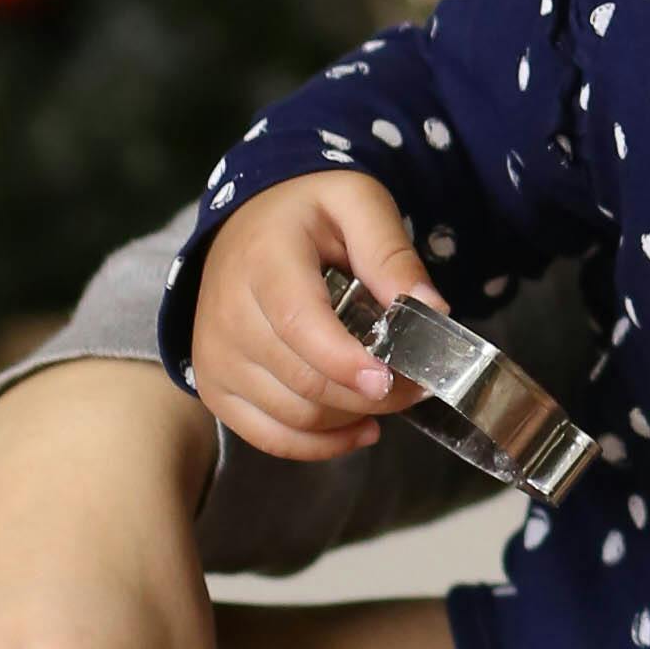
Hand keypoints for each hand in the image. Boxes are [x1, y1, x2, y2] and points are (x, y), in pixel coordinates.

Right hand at [188, 171, 433, 465]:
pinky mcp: (216, 387)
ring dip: (351, 417)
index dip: (345, 362)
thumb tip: (434, 309)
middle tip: (417, 385)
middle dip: (370, 395)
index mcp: (263, 262)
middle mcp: (228, 316)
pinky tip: (358, 428)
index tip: (391, 381)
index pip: (298, 325)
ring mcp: (216, 357)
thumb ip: (392, 252)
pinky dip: (319, 445)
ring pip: (293, 416)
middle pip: (302, 381)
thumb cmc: (307, 213)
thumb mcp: (357, 203)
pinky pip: (268, 438)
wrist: (246, 223)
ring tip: (391, 397)